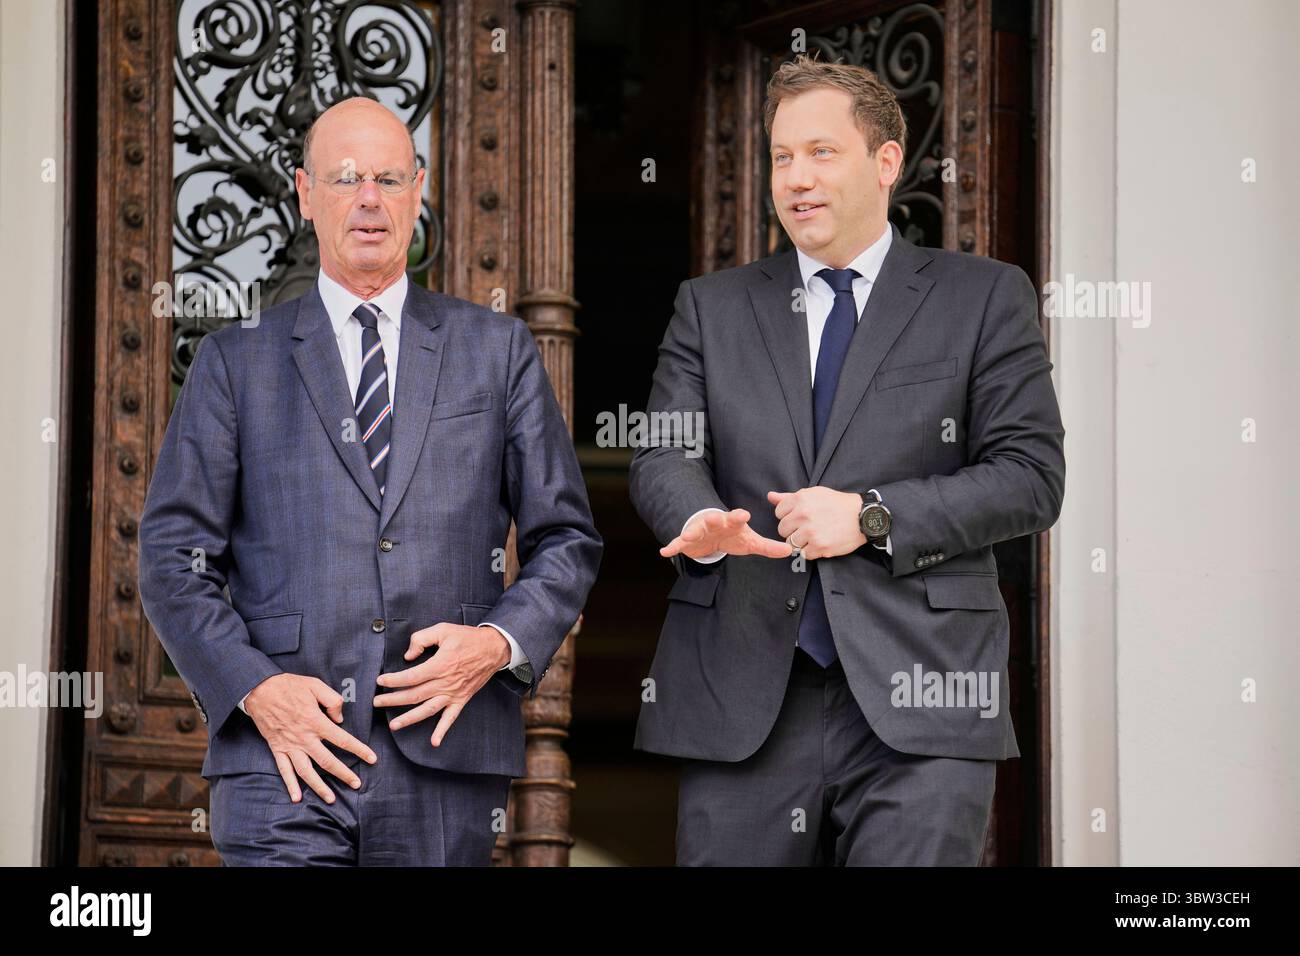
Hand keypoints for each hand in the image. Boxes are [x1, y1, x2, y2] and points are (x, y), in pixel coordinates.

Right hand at [245, 673, 377, 804]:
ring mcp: (290, 745)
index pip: (342, 740)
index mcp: (316, 722)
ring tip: (331, 799)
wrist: (260, 690)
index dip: (359, 750)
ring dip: (319, 786)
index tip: (372, 759)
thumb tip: (340, 719)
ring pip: (306, 771)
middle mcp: (304, 738)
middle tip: (356, 784)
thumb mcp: (316, 685)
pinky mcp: (277, 748)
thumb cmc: (289, 686)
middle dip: (343, 774)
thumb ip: (333, 700)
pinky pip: (284, 770)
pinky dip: (290, 785)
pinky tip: (296, 798)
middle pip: (327, 761)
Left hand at [374, 624, 509, 747]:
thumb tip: (408, 656)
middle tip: (377, 703)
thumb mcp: (443, 630)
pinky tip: (434, 742)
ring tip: (394, 725)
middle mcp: (445, 682)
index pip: (411, 676)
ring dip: (410, 719)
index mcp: (440, 665)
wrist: (494, 648)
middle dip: (393, 700)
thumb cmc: (467, 638)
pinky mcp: (461, 699)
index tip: (380, 681)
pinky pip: (451, 718)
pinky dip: (443, 730)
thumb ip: (421, 639)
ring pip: (427, 710)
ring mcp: (454, 693)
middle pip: (414, 695)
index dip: (393, 680)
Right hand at [659, 508, 792, 559]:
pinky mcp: (687, 541)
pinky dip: (672, 546)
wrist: (710, 536)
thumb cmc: (732, 536)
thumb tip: (789, 551)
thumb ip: (768, 547)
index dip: (739, 516)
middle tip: (714, 517)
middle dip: (714, 518)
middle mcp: (714, 523)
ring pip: (694, 529)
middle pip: (714, 519)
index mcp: (731, 522)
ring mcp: (699, 531)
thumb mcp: (750, 541)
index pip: (736, 518)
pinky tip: (664, 552)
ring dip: (690, 532)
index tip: (744, 514)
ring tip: (686, 536)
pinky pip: (678, 542)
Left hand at [768, 488, 865, 559]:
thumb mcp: (814, 494)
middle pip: (782, 530)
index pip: (779, 513)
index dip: (789, 516)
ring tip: (814, 536)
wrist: (862, 516)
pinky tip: (820, 543)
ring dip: (800, 542)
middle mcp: (803, 515)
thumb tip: (770, 496)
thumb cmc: (837, 504)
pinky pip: (803, 554)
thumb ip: (789, 497)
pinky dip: (810, 551)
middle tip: (807, 528)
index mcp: (800, 499)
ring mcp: (811, 532)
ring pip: (790, 543)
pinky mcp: (819, 547)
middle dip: (792, 530)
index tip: (800, 517)